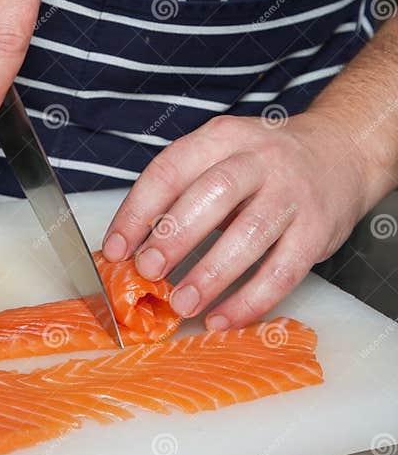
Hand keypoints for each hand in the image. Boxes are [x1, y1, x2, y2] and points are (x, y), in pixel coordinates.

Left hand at [102, 111, 369, 327]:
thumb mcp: (222, 155)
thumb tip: (131, 243)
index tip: (115, 247)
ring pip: (249, 234)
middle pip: (212, 194)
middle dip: (174, 235)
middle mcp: (259, 159)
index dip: (139, 210)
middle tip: (148, 271)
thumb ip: (183, 190)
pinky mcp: (317, 230)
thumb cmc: (262, 164)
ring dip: (211, 273)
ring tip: (182, 303)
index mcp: (223, 136)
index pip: (172, 169)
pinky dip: (250, 300)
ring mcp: (291, 194)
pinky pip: (282, 271)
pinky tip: (222, 317)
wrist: (339, 153)